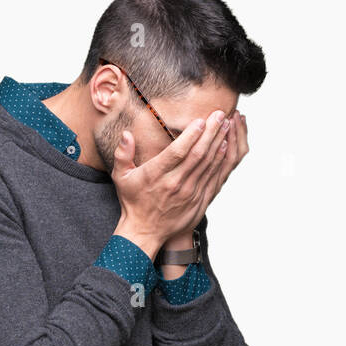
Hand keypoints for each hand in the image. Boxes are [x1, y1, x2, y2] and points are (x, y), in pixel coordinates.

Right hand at [111, 109, 233, 257]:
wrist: (145, 231)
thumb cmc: (133, 202)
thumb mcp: (120, 177)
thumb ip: (122, 154)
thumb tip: (126, 134)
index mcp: (156, 176)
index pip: (177, 152)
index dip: (191, 136)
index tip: (201, 120)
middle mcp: (175, 184)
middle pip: (198, 155)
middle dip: (211, 132)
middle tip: (219, 114)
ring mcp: (189, 194)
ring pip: (208, 165)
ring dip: (218, 143)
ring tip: (225, 124)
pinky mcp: (199, 201)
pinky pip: (213, 178)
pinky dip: (220, 161)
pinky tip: (225, 147)